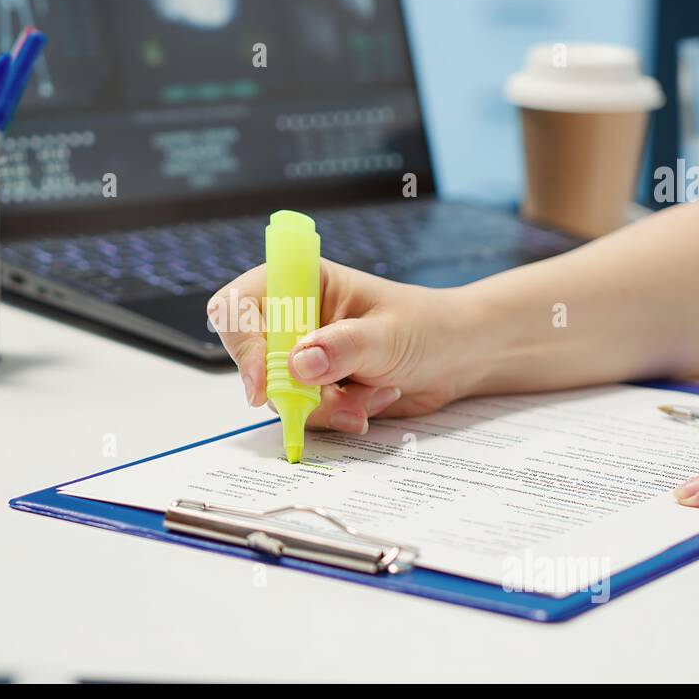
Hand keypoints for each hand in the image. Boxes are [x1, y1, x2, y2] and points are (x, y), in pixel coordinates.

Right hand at [209, 260, 471, 432]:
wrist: (457, 359)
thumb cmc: (427, 327)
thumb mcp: (389, 335)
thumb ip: (343, 347)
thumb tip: (298, 363)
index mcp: (302, 281)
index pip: (241, 304)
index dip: (243, 342)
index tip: (264, 383)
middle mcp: (293, 316)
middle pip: (250, 356)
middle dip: (287, 387)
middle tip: (325, 402)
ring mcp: (300, 354)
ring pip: (277, 393)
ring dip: (321, 407)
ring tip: (369, 398)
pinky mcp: (313, 386)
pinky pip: (301, 412)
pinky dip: (334, 416)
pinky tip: (369, 403)